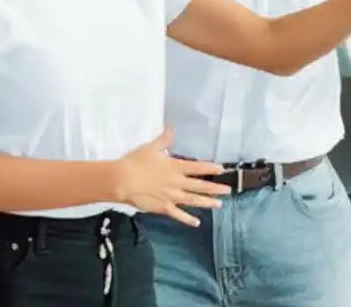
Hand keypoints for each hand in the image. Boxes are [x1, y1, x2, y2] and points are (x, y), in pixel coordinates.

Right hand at [112, 127, 230, 226]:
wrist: (122, 180)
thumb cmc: (135, 162)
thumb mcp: (150, 147)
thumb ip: (164, 139)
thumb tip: (171, 127)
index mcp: (175, 166)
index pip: (197, 167)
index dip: (211, 168)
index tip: (222, 170)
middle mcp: (177, 182)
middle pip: (200, 186)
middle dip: (215, 188)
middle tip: (228, 190)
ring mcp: (172, 196)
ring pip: (193, 200)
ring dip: (207, 202)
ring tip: (219, 204)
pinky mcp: (163, 208)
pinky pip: (178, 214)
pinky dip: (188, 219)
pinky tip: (197, 222)